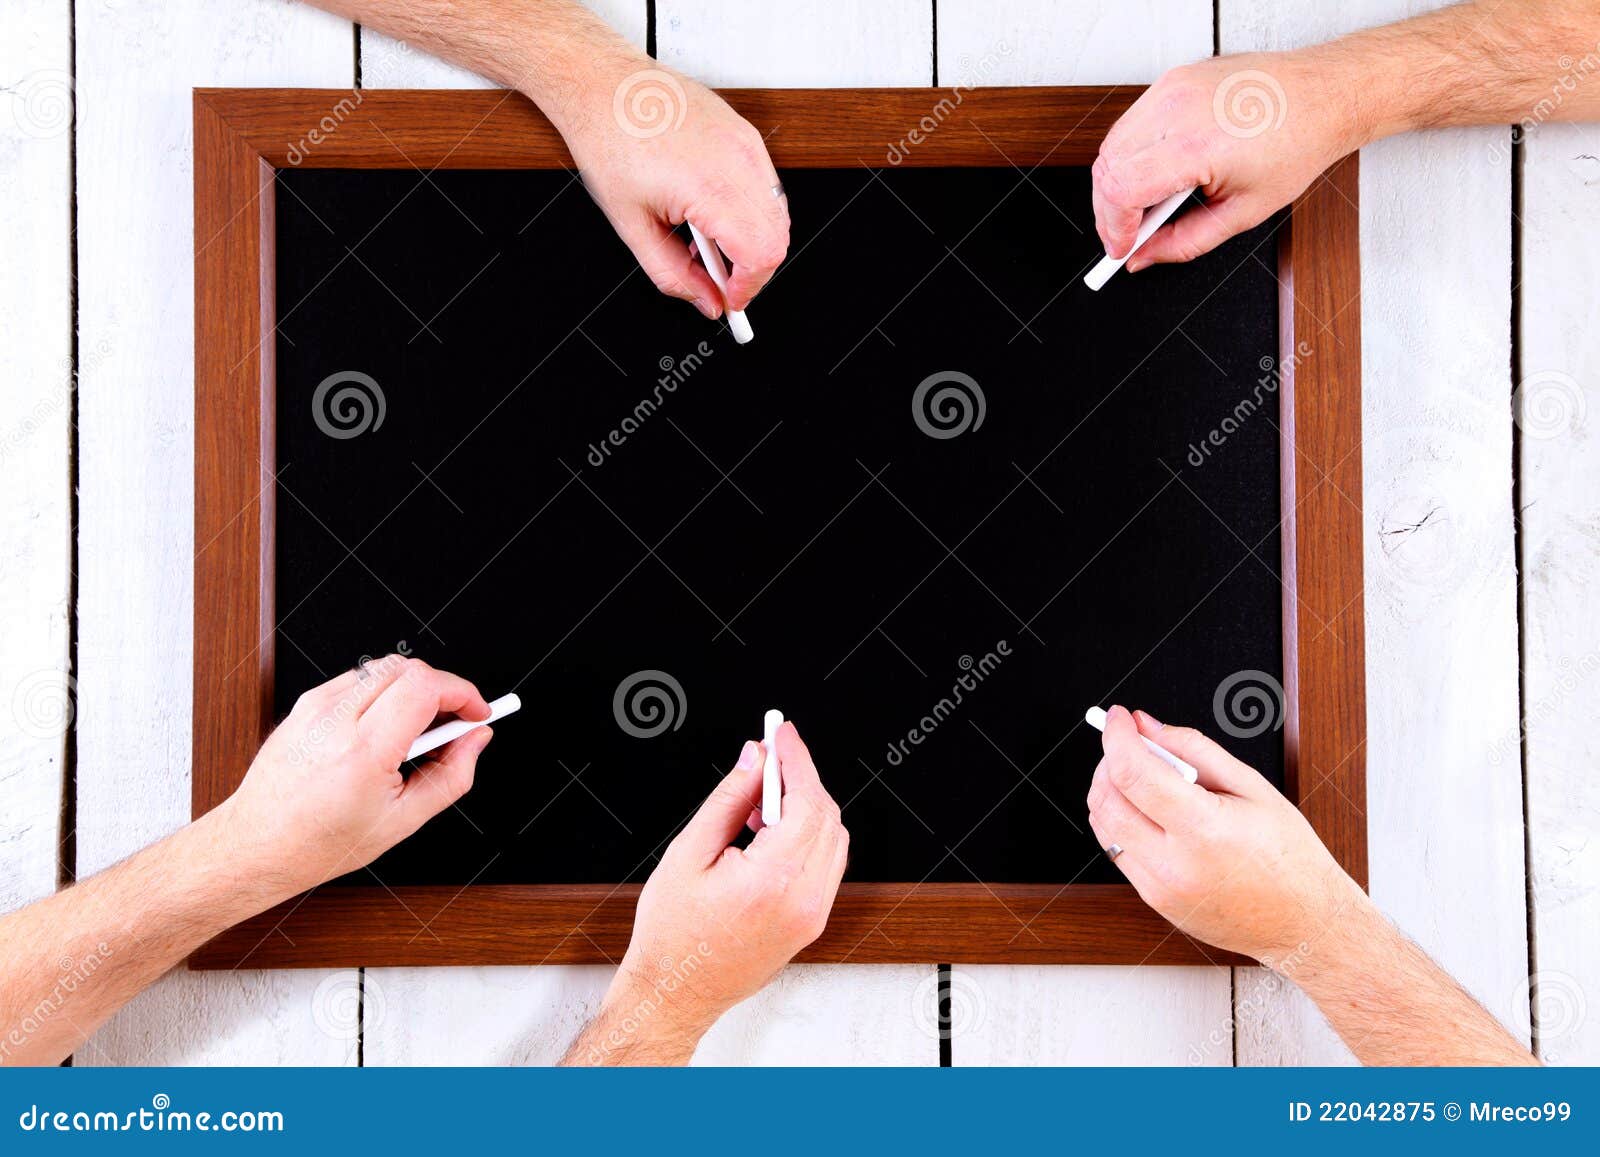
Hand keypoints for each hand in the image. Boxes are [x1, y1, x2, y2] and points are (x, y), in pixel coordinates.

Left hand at [217, 655, 492, 898]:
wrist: (257, 844)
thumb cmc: (320, 842)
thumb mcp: (402, 821)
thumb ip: (451, 775)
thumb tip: (475, 739)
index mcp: (362, 752)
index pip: (423, 688)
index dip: (461, 692)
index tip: (477, 710)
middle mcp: (334, 721)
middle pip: (408, 668)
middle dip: (442, 688)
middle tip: (454, 721)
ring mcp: (315, 707)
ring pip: (384, 668)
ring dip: (412, 689)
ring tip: (415, 732)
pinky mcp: (305, 703)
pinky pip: (359, 679)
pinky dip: (383, 694)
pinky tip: (382, 729)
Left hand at [547, 52, 788, 317]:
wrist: (602, 86)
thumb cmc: (609, 141)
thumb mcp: (633, 226)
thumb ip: (674, 275)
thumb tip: (706, 300)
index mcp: (710, 186)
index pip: (761, 254)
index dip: (748, 287)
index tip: (730, 300)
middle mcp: (737, 160)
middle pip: (777, 238)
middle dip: (753, 269)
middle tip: (719, 280)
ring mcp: (745, 143)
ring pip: (778, 214)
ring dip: (752, 240)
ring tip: (705, 242)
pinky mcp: (745, 133)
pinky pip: (767, 187)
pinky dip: (750, 212)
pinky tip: (712, 213)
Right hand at [576, 723, 847, 1063]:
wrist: (675, 993)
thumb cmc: (671, 935)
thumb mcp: (687, 853)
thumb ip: (728, 799)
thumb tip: (754, 758)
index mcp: (770, 881)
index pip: (806, 800)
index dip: (796, 758)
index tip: (781, 732)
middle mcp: (802, 900)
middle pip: (826, 816)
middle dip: (800, 779)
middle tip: (766, 762)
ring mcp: (812, 916)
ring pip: (833, 840)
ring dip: (805, 809)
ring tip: (758, 808)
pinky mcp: (811, 924)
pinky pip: (826, 865)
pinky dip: (808, 839)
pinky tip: (770, 837)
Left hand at [1086, 705, 1365, 964]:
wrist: (1304, 924)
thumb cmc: (1291, 858)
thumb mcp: (1253, 788)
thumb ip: (1194, 749)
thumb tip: (1148, 727)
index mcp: (1205, 830)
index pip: (1134, 774)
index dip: (1118, 737)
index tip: (1120, 719)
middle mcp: (1175, 865)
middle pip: (1107, 800)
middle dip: (1109, 762)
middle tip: (1132, 746)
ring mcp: (1160, 889)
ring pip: (1104, 826)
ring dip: (1111, 791)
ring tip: (1146, 779)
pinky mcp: (1154, 901)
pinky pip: (1118, 851)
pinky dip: (1123, 822)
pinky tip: (1153, 814)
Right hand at [1091, 51, 1363, 268]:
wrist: (1323, 94)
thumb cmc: (1296, 143)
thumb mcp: (1243, 212)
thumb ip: (1183, 243)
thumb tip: (1144, 257)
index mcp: (1196, 145)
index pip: (1120, 190)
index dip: (1113, 227)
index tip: (1122, 246)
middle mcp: (1178, 109)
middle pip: (1106, 168)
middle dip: (1110, 210)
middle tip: (1131, 232)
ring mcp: (1172, 88)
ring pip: (1112, 145)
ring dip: (1118, 181)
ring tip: (1148, 203)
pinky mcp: (1173, 79)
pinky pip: (1131, 123)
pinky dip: (1132, 154)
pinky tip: (1157, 170)